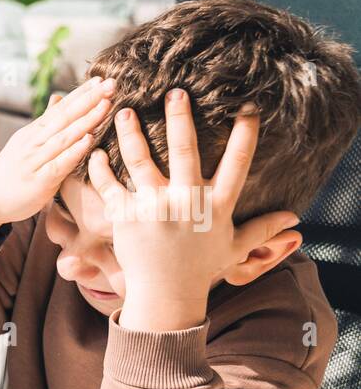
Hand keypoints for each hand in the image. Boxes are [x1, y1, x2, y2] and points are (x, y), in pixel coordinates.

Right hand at [0, 76, 116, 231]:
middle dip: (89, 100)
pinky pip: (58, 164)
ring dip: (86, 120)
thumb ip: (45, 122)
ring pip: (63, 137)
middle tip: (111, 84)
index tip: (101, 79)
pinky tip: (88, 140)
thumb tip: (59, 98)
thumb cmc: (11, 172)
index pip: (60, 108)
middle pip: (64, 117)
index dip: (81, 94)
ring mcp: (35, 160)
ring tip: (106, 106)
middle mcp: (34, 142)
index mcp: (33, 132)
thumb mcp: (26, 143)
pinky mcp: (38, 181)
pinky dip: (73, 151)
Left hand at [87, 89, 298, 330]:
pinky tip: (95, 151)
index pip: (236, 165)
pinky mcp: (126, 218)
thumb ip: (261, 230)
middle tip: (175, 92)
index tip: (247, 108)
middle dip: (180, 118)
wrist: (165, 296)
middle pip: (184, 150)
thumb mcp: (234, 248)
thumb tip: (294, 220)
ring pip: (140, 161)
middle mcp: (186, 202)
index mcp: (215, 206)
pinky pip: (110, 186)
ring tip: (123, 111)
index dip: (244, 136)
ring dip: (131, 133)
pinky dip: (100, 168)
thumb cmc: (200, 271)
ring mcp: (154, 208)